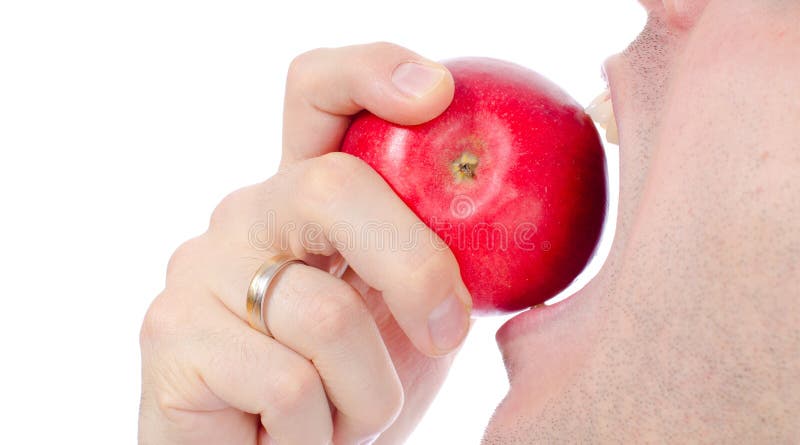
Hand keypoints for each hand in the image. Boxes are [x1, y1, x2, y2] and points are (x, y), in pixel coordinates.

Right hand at [139, 42, 472, 444]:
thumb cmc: (351, 389)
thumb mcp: (407, 315)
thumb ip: (432, 257)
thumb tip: (503, 224)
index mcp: (303, 200)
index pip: (316, 93)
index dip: (372, 71)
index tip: (438, 94)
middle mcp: (244, 216)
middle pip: (331, 187)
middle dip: (413, 267)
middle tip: (446, 331)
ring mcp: (197, 272)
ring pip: (327, 315)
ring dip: (368, 393)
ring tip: (343, 415)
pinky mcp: (169, 338)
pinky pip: (288, 382)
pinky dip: (321, 429)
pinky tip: (293, 435)